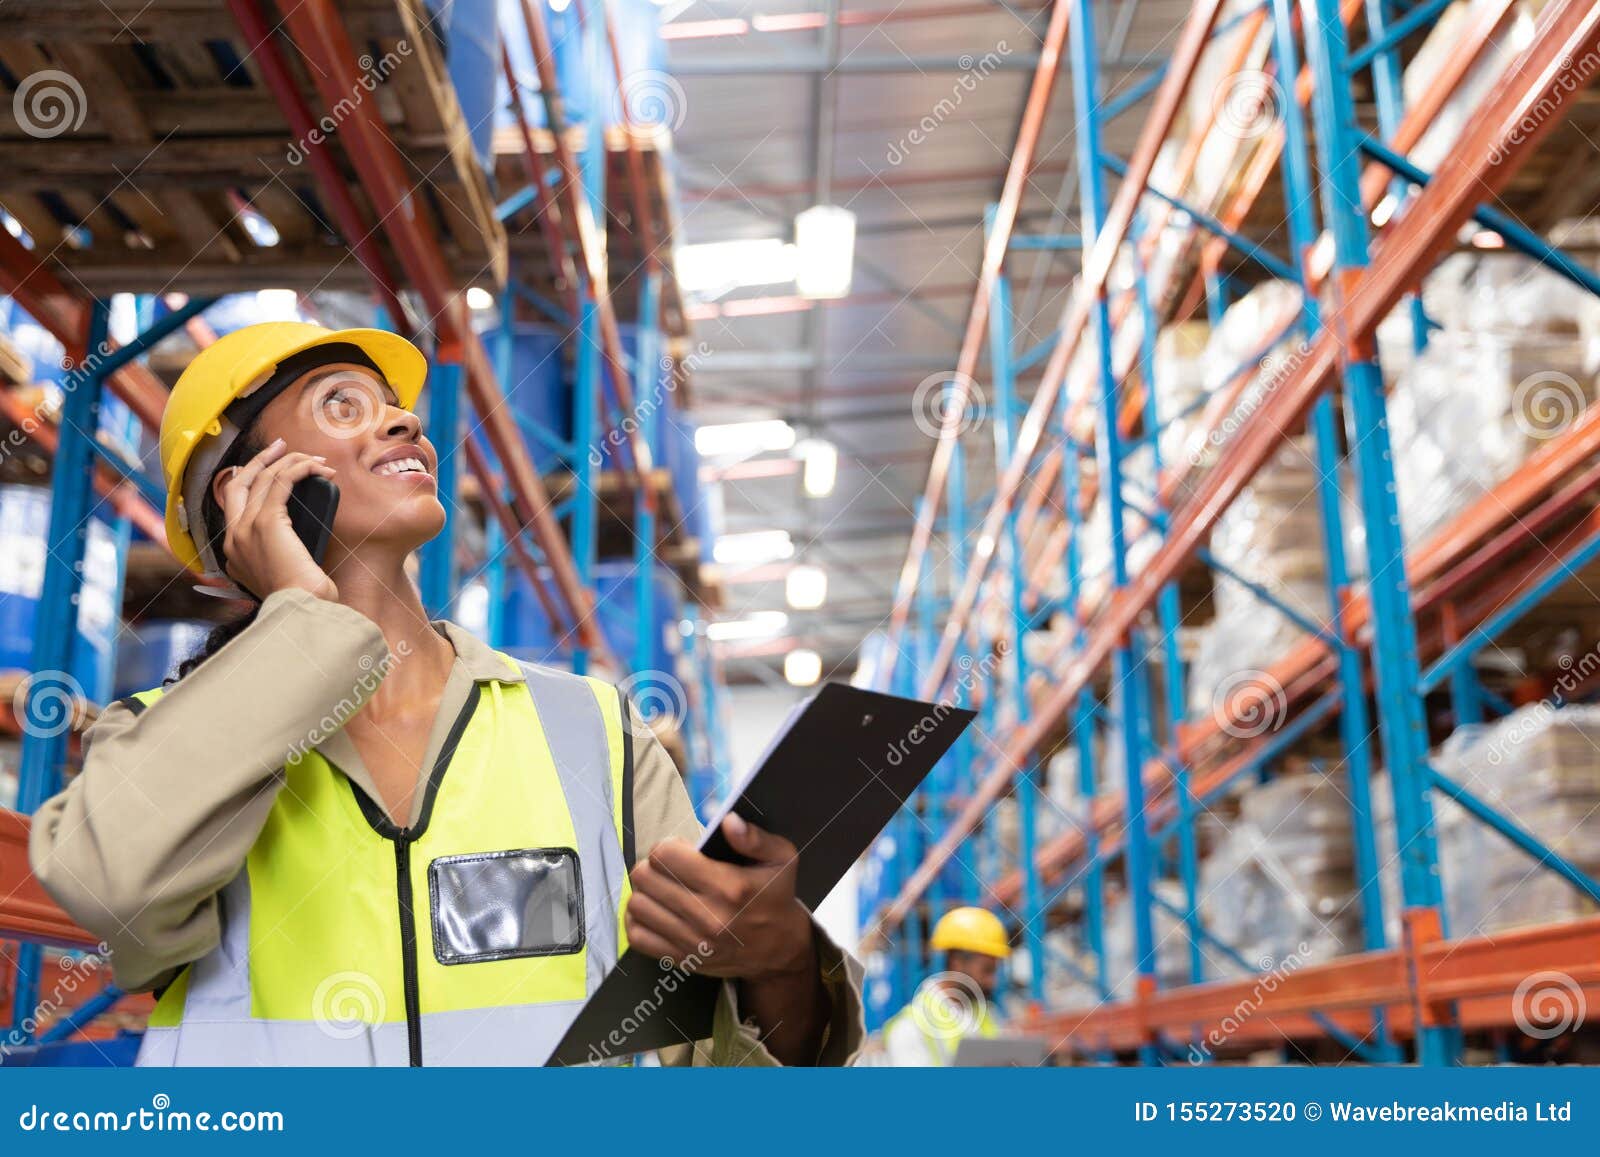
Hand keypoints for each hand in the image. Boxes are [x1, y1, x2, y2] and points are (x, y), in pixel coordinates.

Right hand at [218, 437, 338, 600]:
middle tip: (282, 448)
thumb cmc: (303, 600)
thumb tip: (299, 545)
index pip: (232, 505)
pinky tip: (319, 469)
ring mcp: (246, 529)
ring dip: (292, 463)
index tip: (270, 468)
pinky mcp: (266, 522)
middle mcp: (233, 538)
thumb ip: (282, 559)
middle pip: (238, 483)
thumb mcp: (286, 577)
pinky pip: (282, 482)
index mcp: (234, 552)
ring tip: (315, 460)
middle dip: (259, 460)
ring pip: (264, 478)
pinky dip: (301, 469)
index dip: (248, 480)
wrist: (301, 611)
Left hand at [625, 813, 814, 980]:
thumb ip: (755, 837)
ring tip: (663, 888)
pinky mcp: (682, 958)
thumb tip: (728, 821)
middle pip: (645, 878)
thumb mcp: (782, 859)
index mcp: (728, 886)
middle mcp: (707, 916)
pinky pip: (637, 937)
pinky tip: (656, 910)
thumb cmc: (776, 898)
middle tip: (669, 867)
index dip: (668, 846)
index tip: (681, 850)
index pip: (665, 856)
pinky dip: (639, 920)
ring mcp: (692, 941)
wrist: (781, 950)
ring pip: (637, 905)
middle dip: (653, 865)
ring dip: (645, 892)